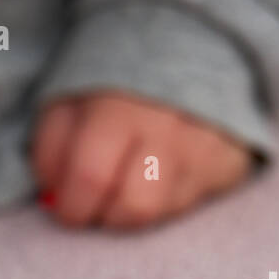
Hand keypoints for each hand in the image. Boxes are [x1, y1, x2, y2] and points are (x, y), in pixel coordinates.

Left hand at [32, 91, 252, 228]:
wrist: (184, 60)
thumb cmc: (111, 94)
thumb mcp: (66, 107)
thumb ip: (50, 152)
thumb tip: (53, 199)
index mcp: (120, 108)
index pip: (90, 178)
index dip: (71, 207)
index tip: (66, 204)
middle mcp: (170, 129)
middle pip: (134, 209)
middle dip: (104, 218)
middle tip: (96, 204)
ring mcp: (206, 150)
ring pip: (163, 215)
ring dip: (133, 214)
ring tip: (124, 190)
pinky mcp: (229, 167)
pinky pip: (189, 210)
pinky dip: (163, 206)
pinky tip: (155, 184)